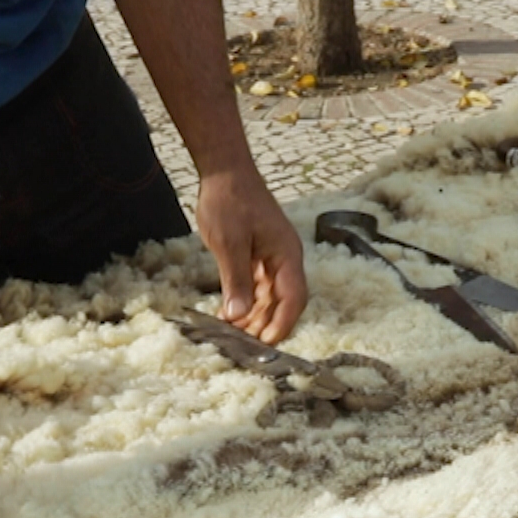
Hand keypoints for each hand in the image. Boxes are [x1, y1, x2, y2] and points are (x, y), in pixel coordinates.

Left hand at [193, 163, 307, 343]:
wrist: (224, 171)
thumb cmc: (230, 201)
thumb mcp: (230, 242)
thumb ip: (235, 280)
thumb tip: (237, 315)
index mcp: (287, 254)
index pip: (293, 298)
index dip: (281, 324)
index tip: (264, 343)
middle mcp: (285, 259)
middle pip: (284, 302)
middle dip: (266, 324)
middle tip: (243, 345)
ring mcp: (273, 258)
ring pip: (270, 297)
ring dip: (255, 316)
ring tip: (234, 334)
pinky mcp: (259, 256)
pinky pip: (258, 286)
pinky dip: (246, 301)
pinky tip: (230, 313)